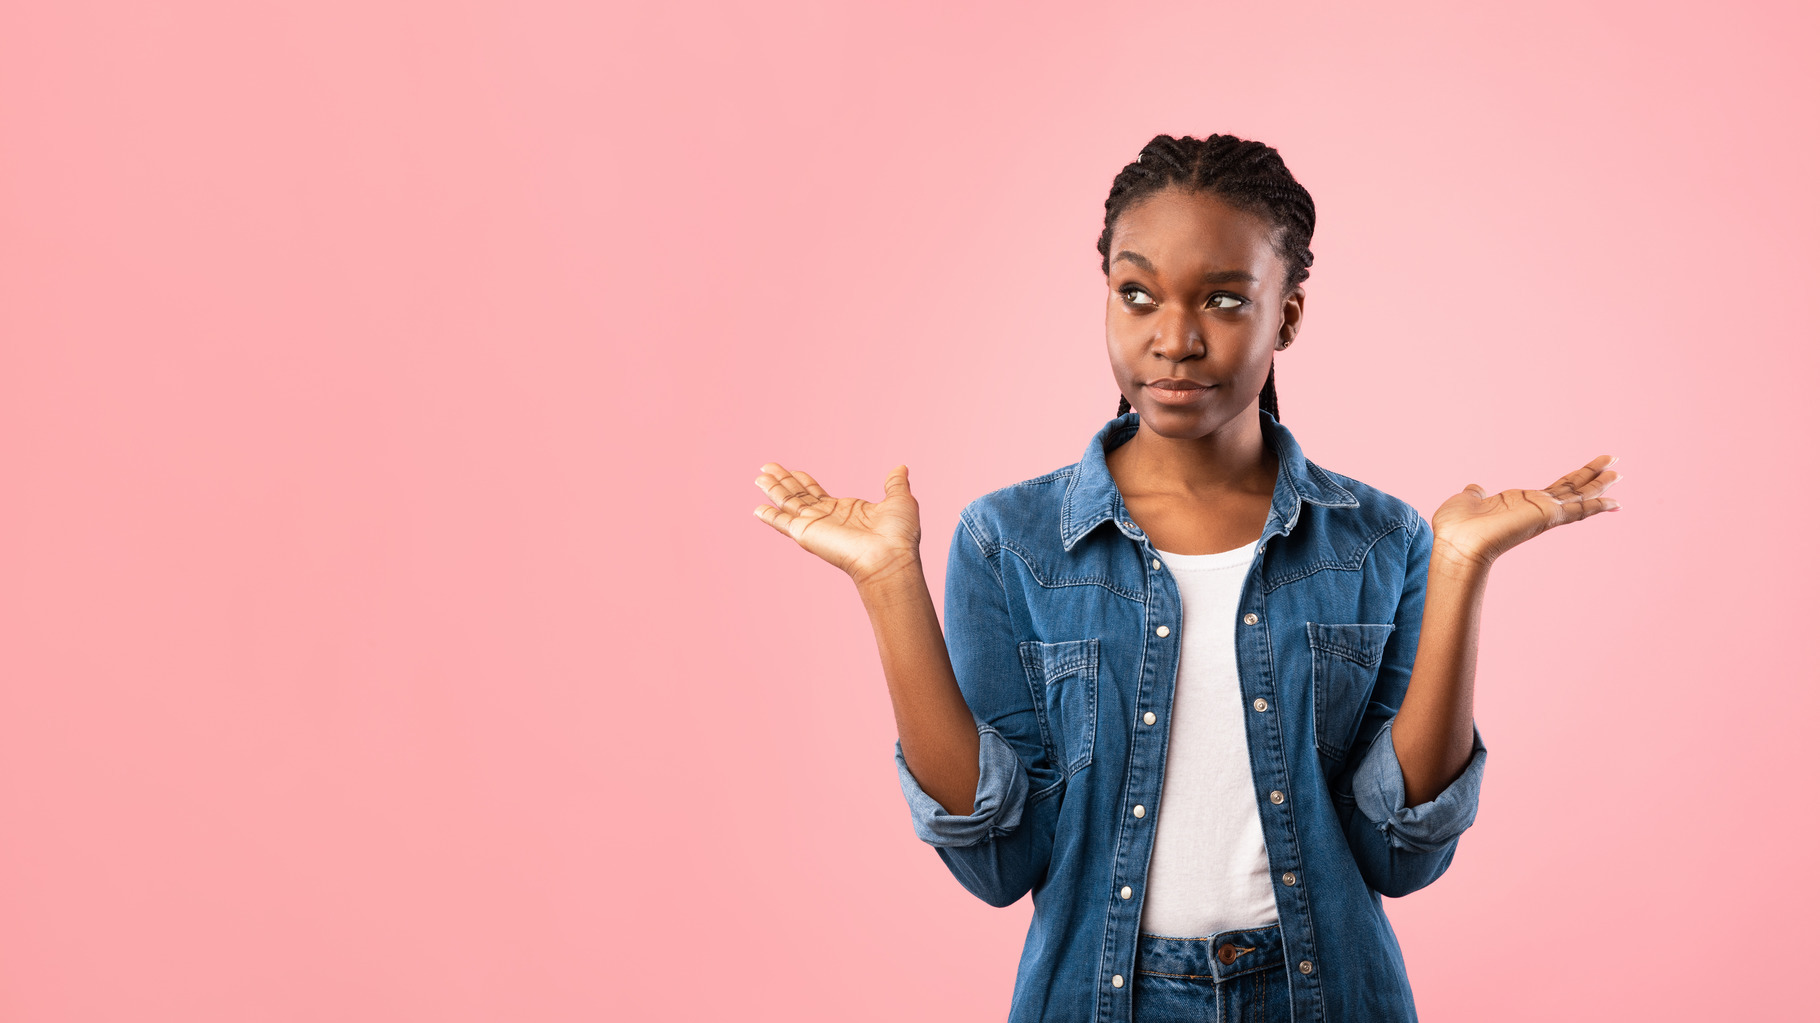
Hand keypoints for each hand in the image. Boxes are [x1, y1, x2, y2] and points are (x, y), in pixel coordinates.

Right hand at [752, 462, 923, 585]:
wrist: (889, 558)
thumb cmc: (898, 536)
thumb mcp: (899, 500)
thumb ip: (894, 484)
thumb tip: (900, 468)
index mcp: (845, 510)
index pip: (817, 493)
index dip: (803, 481)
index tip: (792, 470)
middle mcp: (827, 518)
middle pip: (798, 496)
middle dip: (782, 481)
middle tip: (766, 467)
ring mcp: (815, 526)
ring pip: (788, 504)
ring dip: (773, 490)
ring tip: (759, 477)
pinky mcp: (806, 534)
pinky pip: (783, 523)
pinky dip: (770, 516)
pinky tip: (758, 509)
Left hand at [1430, 454, 1622, 570]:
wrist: (1456, 544)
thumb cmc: (1456, 528)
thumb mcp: (1468, 501)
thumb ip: (1476, 494)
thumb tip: (1475, 490)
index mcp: (1520, 503)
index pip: (1554, 490)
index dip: (1573, 481)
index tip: (1590, 472)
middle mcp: (1536, 509)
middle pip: (1572, 489)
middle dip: (1593, 476)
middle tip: (1615, 464)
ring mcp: (1543, 513)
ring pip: (1579, 495)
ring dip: (1599, 484)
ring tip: (1618, 471)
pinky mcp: (1547, 517)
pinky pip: (1577, 510)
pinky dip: (1596, 505)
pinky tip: (1615, 502)